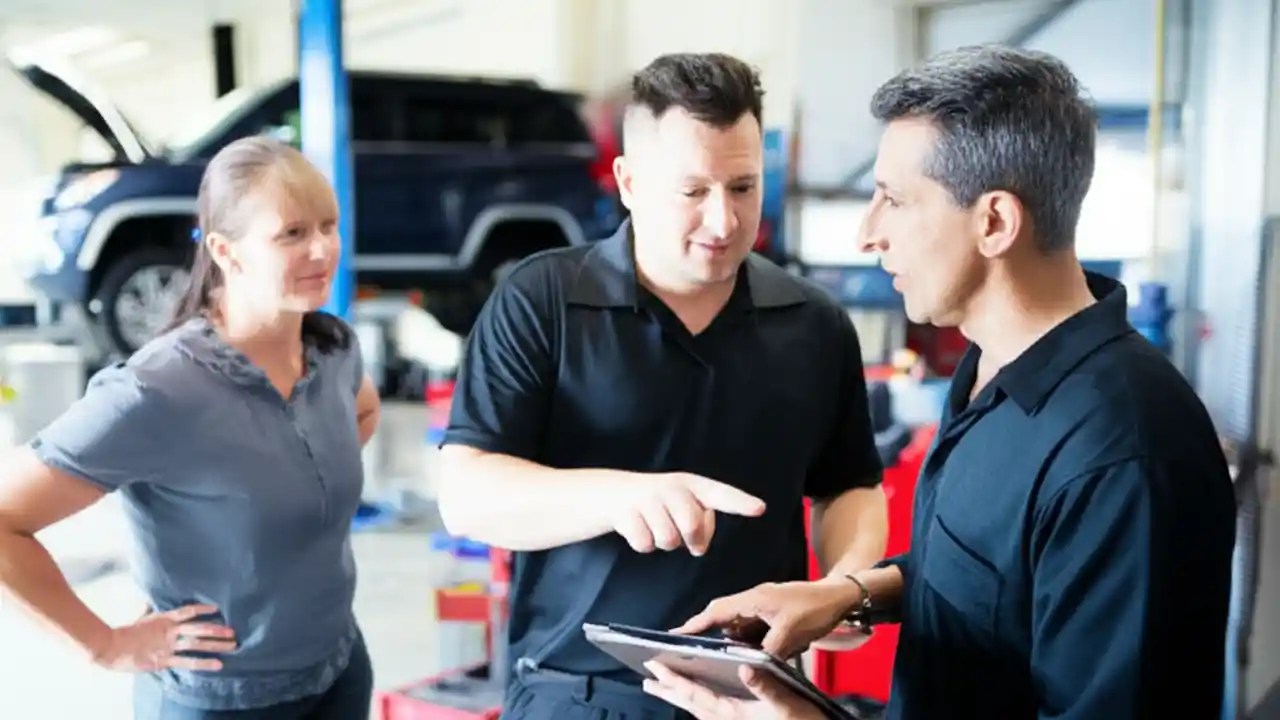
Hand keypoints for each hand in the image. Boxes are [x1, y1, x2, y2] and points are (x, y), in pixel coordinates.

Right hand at [93, 604, 235, 672]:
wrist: (111, 648)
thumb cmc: (126, 632)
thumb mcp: (141, 617)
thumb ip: (150, 607)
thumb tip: (151, 598)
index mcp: (164, 618)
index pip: (187, 611)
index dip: (202, 609)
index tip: (217, 608)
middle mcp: (170, 631)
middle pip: (198, 628)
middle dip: (217, 630)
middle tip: (233, 631)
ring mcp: (168, 645)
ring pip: (197, 643)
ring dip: (216, 644)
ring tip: (232, 645)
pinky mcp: (164, 660)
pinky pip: (187, 661)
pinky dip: (204, 663)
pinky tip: (218, 664)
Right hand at [610, 473, 765, 555]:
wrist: (607, 492)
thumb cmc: (655, 504)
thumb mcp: (680, 505)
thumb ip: (699, 523)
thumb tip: (698, 546)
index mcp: (691, 484)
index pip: (720, 494)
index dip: (740, 503)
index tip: (760, 509)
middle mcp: (671, 487)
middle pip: (692, 525)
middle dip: (689, 538)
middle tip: (680, 534)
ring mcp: (647, 498)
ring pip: (668, 540)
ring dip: (662, 541)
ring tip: (652, 526)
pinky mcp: (625, 512)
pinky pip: (644, 544)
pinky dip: (642, 543)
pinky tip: (636, 528)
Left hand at [642, 661, 824, 719]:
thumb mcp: (786, 703)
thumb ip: (764, 685)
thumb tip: (744, 665)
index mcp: (733, 713)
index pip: (695, 694)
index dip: (674, 679)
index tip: (654, 666)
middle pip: (690, 704)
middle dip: (668, 690)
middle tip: (647, 681)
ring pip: (698, 710)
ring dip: (679, 697)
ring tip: (663, 688)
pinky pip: (710, 714)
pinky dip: (698, 704)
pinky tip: (698, 701)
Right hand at [674, 579, 861, 657]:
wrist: (840, 597)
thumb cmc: (815, 608)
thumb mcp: (791, 632)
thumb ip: (768, 649)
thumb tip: (751, 663)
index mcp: (754, 599)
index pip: (717, 611)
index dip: (696, 623)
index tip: (676, 634)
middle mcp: (754, 601)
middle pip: (723, 618)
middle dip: (709, 633)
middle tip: (694, 651)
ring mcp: (763, 608)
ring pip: (738, 626)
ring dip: (734, 641)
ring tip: (727, 658)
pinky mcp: (772, 616)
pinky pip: (753, 630)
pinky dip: (750, 642)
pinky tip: (755, 654)